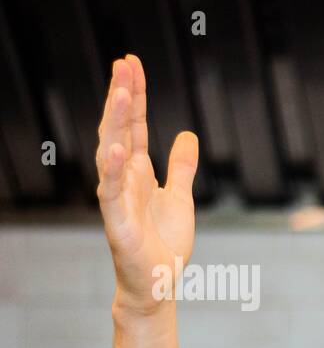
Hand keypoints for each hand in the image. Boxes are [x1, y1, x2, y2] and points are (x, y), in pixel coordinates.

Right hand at [96, 54, 198, 314]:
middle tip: (124, 64)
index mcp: (138, 171)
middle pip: (120, 129)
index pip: (133, 125)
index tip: (132, 64)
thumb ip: (181, 168)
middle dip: (122, 97)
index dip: (134, 96)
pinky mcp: (117, 222)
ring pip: (111, 153)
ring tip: (119, 93)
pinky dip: (112, 170)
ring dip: (114, 123)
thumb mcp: (180, 198)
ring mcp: (117, 198)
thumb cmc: (164, 243)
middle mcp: (123, 179)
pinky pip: (112, 192)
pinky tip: (115, 148)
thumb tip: (187, 135)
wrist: (156, 283)